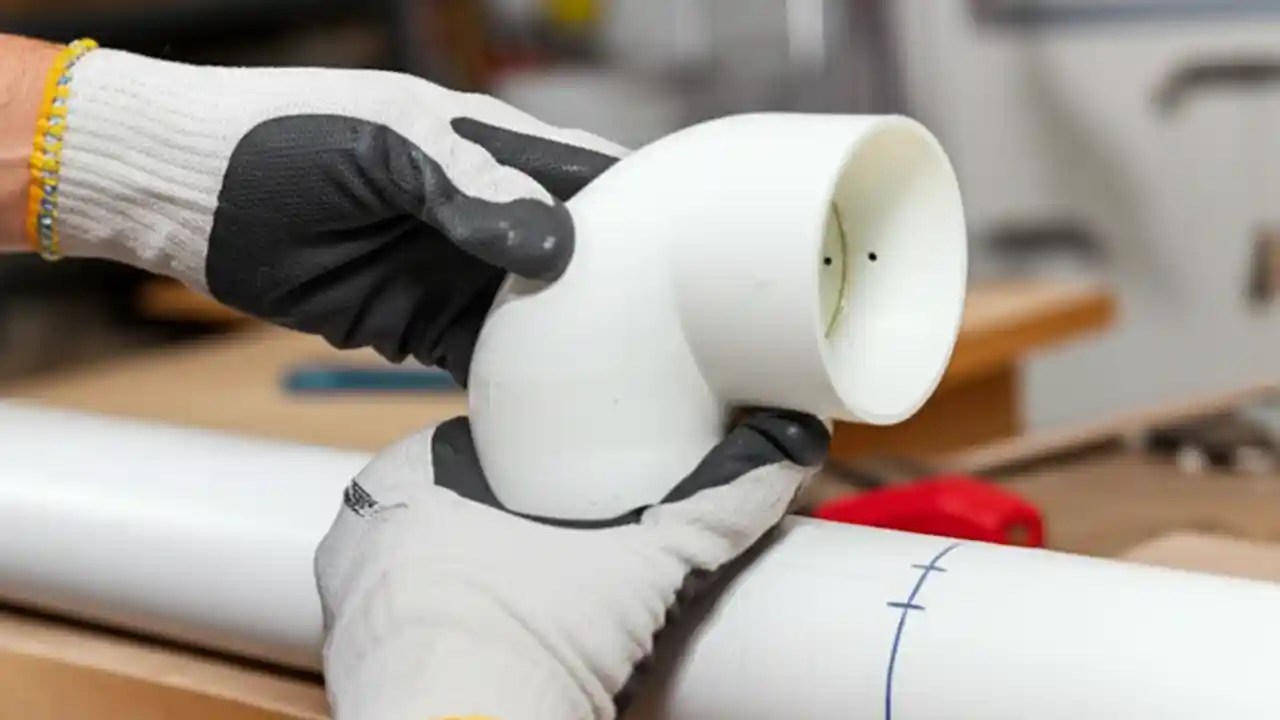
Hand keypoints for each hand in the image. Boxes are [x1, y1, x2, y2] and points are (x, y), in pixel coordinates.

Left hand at [50, 48, 622, 380]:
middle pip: (577, 256)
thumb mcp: (382, 146)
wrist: (185, 192)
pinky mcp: (416, 326)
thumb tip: (553, 248)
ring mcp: (454, 272)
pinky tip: (552, 410)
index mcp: (488, 148)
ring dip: (574, 346)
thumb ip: (468, 191)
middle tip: (679, 339)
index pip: (588, 174)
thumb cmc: (281, 139)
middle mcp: (485, 214)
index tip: (696, 247)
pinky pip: (482, 359)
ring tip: (632, 385)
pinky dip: (515, 384)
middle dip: (621, 290)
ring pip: (537, 314)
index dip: (642, 206)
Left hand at [315, 410, 829, 719]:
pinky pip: (415, 632)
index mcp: (405, 476)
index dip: (523, 453)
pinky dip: (455, 633)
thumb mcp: (640, 563)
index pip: (468, 441)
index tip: (567, 475)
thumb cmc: (529, 635)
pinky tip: (504, 643)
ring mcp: (350, 607)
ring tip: (541, 597)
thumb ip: (714, 507)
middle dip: (506, 522)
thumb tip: (787, 453)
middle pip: (449, 508)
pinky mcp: (356, 671)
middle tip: (567, 544)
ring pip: (429, 572)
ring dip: (476, 579)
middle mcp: (362, 533)